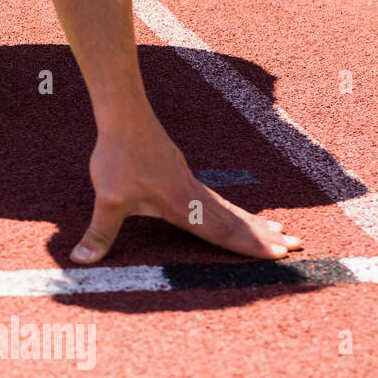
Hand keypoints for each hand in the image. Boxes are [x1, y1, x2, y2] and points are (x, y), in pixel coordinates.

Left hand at [72, 119, 303, 263]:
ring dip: (255, 223)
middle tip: (297, 246)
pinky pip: (217, 198)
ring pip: (230, 208)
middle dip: (264, 237)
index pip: (222, 231)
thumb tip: (80, 260)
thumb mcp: (107, 200)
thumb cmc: (118, 158)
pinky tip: (238, 212)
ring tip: (283, 232)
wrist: (125, 117)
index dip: (249, 246)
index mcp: (183, 206)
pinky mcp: (183, 173)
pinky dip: (234, 209)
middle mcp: (193, 195)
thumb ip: (99, 233)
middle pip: (235, 220)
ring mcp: (190, 182)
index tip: (279, 255)